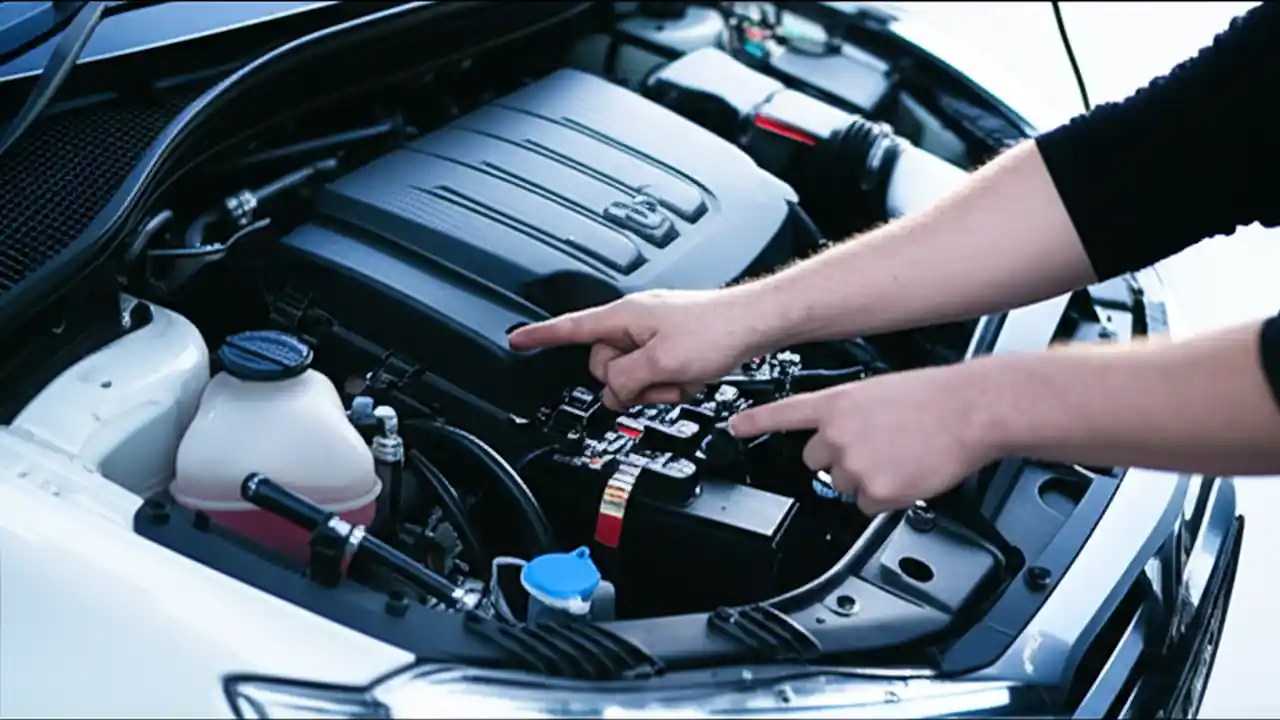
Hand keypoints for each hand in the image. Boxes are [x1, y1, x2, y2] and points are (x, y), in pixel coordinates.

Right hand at [508, 289, 769, 409]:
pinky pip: (654, 374)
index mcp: (622, 316)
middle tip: (656, 382)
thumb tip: (612, 394)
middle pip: (602, 365)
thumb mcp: (661, 364)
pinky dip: (670, 383)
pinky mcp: (673, 345)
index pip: (569, 328)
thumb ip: (625, 380)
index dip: (540, 337)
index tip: (515, 340)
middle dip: (626, 383)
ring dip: (653, 387)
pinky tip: (690, 379)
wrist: (756, 325)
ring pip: (630, 375)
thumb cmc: (716, 331)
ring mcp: (654, 333)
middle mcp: (634, 321)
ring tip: (680, 380)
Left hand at [728, 363, 999, 514]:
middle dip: (838, 459)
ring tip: (898, 457)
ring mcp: (853, 464)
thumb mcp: (878, 393)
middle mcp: (836, 433)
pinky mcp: (875, 491)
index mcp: (837, 402)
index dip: (754, 422)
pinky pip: (867, 505)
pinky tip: (906, 475)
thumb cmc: (934, 399)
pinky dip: (885, 498)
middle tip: (874, 448)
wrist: (970, 410)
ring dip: (865, 478)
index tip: (734, 427)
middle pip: (814, 461)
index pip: (783, 413)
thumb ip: (848, 414)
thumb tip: (839, 434)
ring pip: (842, 485)